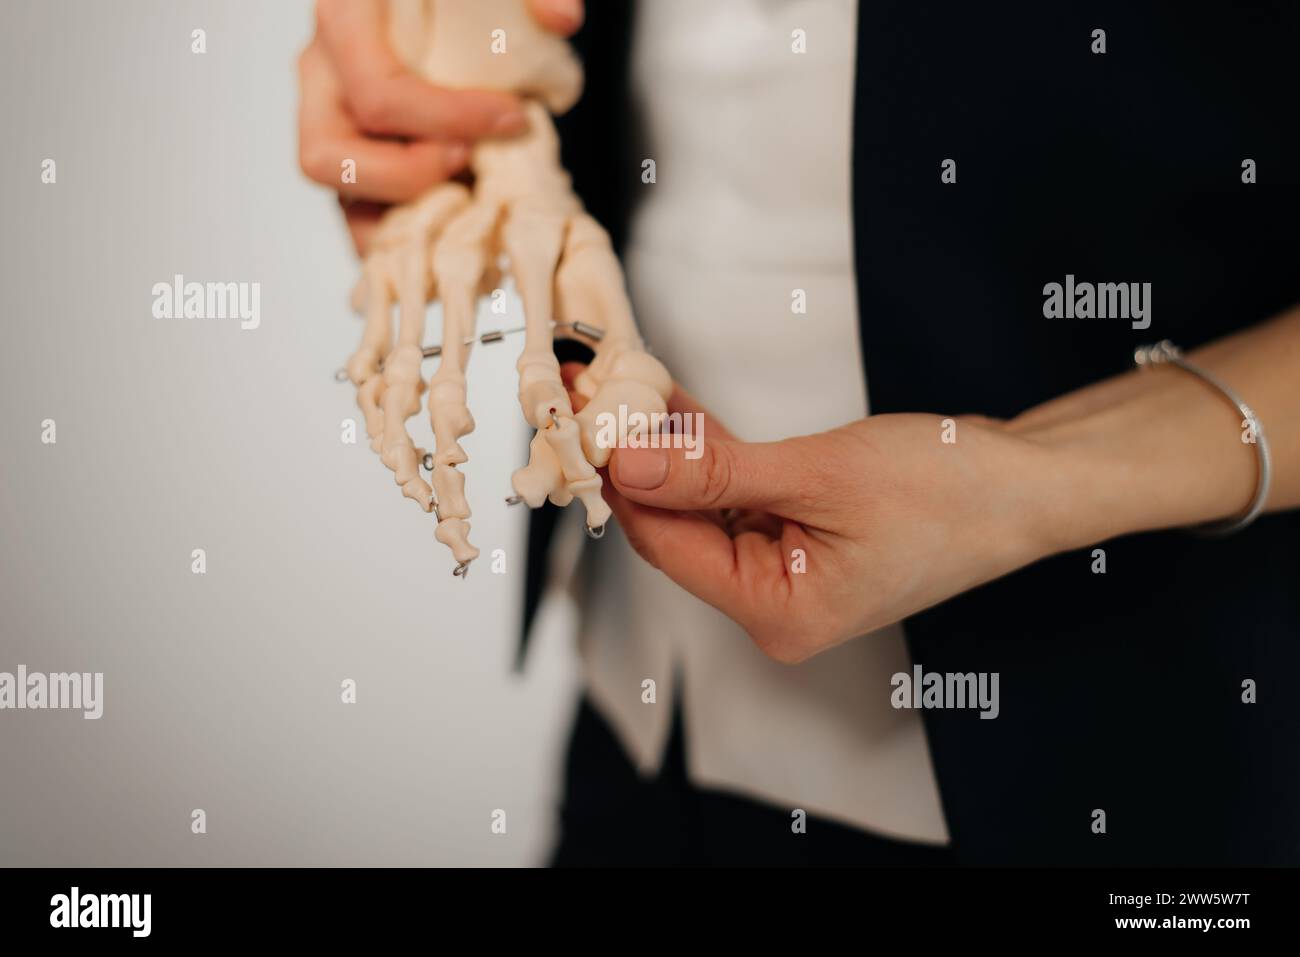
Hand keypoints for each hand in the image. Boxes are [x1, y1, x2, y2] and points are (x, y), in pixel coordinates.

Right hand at [297, 0, 583, 254]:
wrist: (438, 5)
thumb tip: (562, 19)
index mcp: (344, 21)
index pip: (379, 95)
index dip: (450, 119)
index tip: (514, 117)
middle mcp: (322, 79)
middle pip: (328, 160)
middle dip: (412, 177)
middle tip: (473, 161)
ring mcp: (332, 126)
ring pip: (342, 202)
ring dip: (408, 221)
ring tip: (475, 208)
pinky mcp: (356, 162)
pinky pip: (364, 220)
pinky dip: (411, 240)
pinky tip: (467, 236)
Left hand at [601, 387, 1066, 663]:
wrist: (1026, 483)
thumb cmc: (948, 491)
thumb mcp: (820, 475)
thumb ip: (716, 473)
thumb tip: (628, 464)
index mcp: (779, 613)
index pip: (670, 546)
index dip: (623, 483)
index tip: (587, 420)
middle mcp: (775, 605)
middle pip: (681, 529)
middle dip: (643, 461)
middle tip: (601, 392)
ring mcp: (787, 572)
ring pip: (704, 508)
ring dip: (673, 451)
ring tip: (631, 388)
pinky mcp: (800, 538)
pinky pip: (737, 496)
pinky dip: (711, 454)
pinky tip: (676, 408)